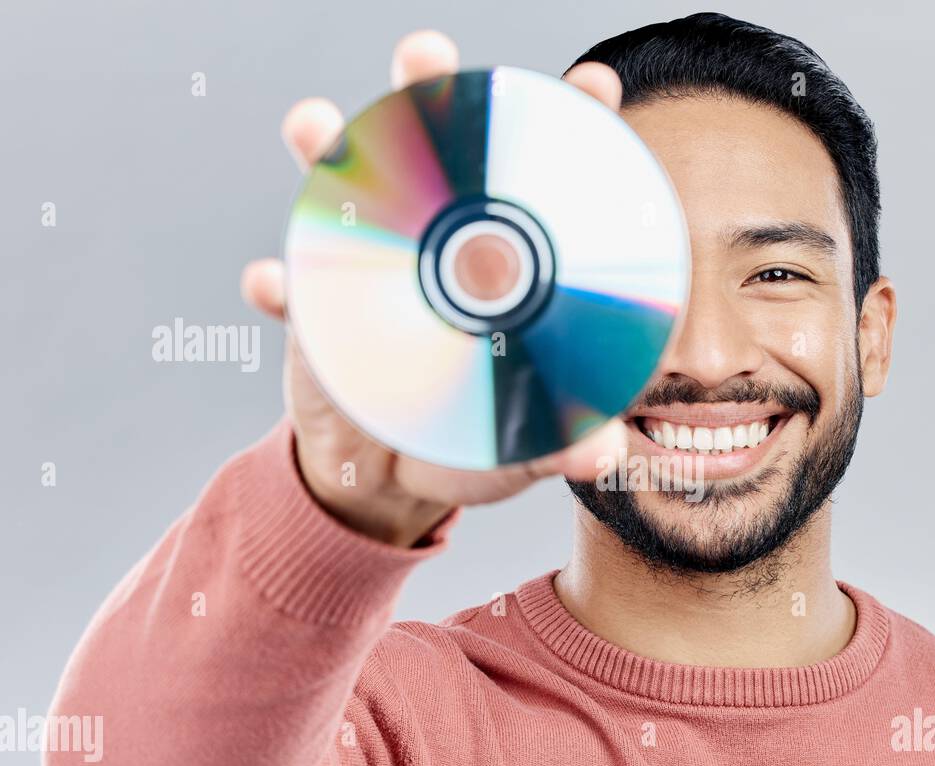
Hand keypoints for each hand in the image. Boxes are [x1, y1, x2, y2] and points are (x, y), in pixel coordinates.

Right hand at [240, 31, 628, 546]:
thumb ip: (566, 441)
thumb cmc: (473, 443)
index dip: (568, 128)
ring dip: (326, 149)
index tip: (593, 88)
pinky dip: (280, 285)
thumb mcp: (524, 444)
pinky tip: (272, 283)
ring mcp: (374, 273)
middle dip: (431, 92)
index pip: (541, 185)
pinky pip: (291, 291)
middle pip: (439, 153)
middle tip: (427, 57)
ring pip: (348, 193)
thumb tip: (602, 452)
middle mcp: (439, 249)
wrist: (391, 478)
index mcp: (507, 268)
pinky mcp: (315, 314)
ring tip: (314, 124)